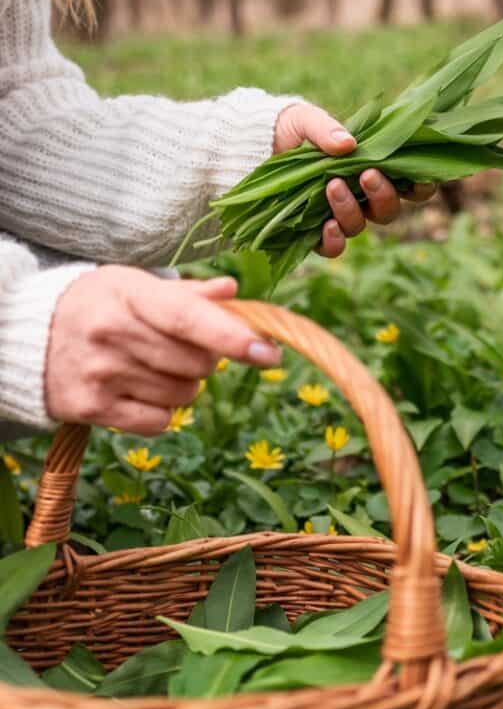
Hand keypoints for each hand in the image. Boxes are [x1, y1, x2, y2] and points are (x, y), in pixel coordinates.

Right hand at [45, 267, 279, 434]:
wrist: (28, 337)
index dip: (231, 337)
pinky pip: (159, 421)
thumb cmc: (99, 306)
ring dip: (183, 385)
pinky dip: (161, 411)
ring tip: (153, 367)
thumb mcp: (135, 286)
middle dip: (205, 360)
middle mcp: (111, 334)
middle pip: (197, 364)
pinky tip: (139, 390)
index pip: (188, 319)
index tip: (267, 352)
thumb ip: (188, 294)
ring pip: (184, 395)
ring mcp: (100, 374)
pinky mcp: (93, 409)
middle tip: (180, 348)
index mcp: (128, 295)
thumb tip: (233, 292)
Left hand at [274, 102, 435, 257]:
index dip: (421, 186)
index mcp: (370, 167)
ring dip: (351, 209)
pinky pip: (333, 247)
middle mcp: (360, 197)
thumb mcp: (304, 118)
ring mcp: (338, 217)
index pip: (409, 184)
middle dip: (383, 195)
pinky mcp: (313, 233)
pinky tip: (327, 226)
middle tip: (367, 174)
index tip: (419, 177)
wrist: (250, 149)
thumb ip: (326, 128)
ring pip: (360, 226)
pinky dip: (334, 240)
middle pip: (388, 210)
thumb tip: (348, 144)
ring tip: (332, 186)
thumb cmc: (287, 129)